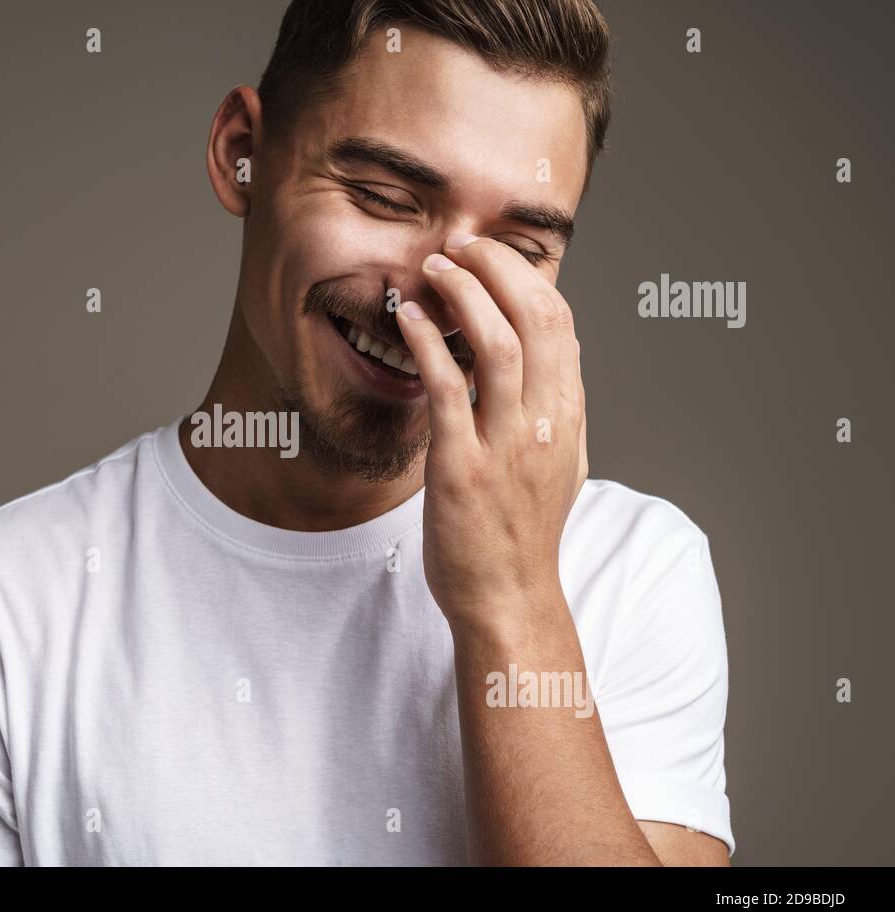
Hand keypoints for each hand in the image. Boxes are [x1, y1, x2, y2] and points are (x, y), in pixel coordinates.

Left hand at [396, 235, 587, 628]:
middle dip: (499, 268)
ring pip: (499, 344)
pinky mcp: (463, 468)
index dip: (526, 277)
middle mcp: (546, 423)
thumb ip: (554, 409)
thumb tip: (551, 359)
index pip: (561, 323)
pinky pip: (448, 390)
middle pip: (538, 318)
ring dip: (465, 294)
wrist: (508, 596)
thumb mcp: (558, 461)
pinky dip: (428, 344)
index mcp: (569, 416)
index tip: (492, 255)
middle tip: (462, 247)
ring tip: (435, 268)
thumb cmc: (522, 531)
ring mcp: (506, 446)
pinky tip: (409, 318)